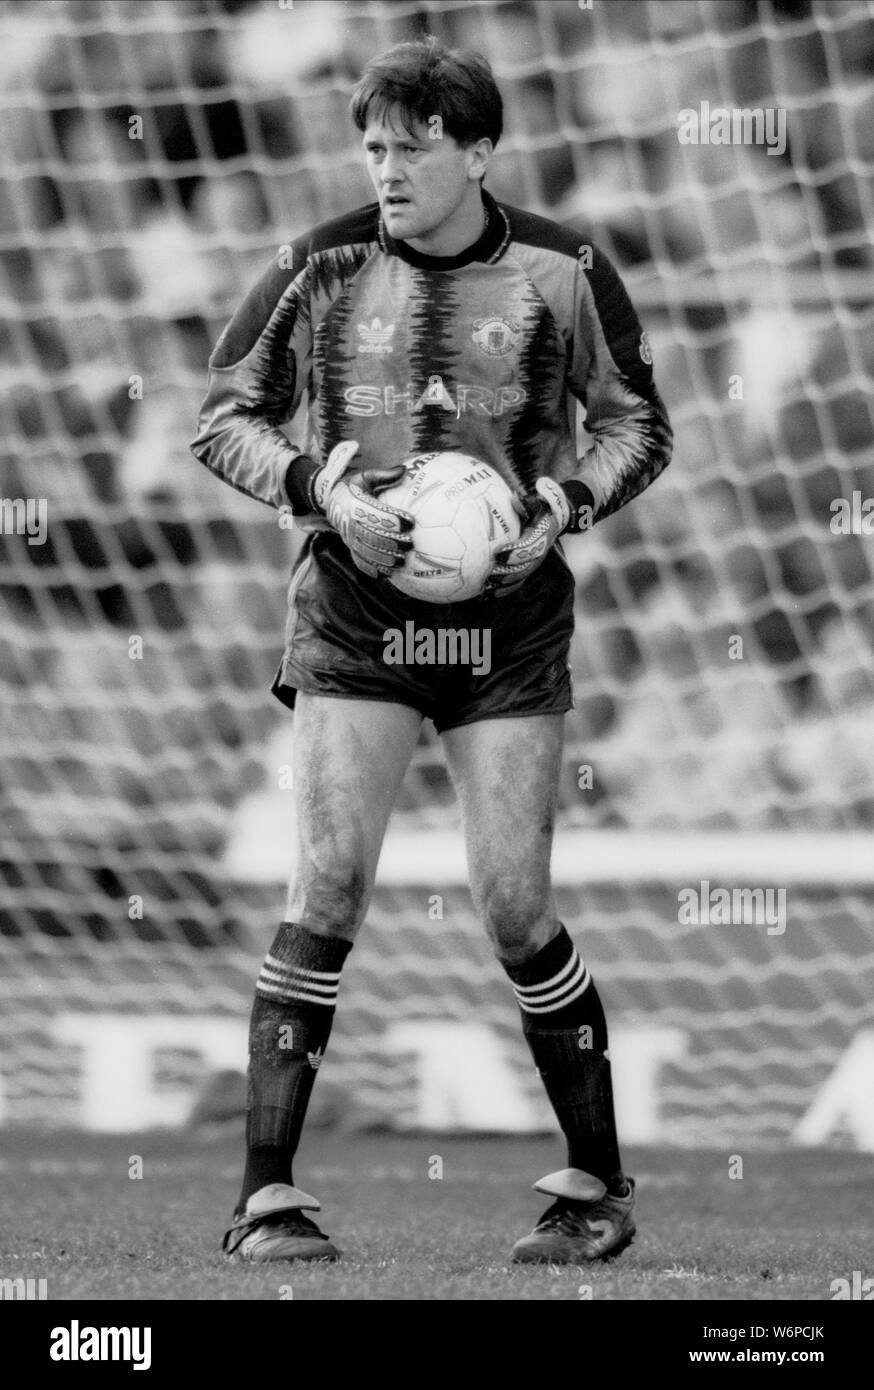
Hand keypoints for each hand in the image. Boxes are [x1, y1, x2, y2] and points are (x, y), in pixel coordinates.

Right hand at [312, 440, 413, 578]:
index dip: (394, 520)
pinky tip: (385, 574)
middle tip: (410, 543)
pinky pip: (359, 560)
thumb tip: (404, 470)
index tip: (410, 522)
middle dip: (392, 542)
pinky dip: (371, 568)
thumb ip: (383, 476)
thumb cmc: (351, 487)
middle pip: (373, 536)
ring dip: (385, 558)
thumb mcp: (363, 477)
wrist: (328, 500)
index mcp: (354, 504)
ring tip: (402, 561)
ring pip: (366, 551)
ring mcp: (348, 537)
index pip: (376, 514)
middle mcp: (350, 523)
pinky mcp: (349, 547)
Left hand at [485, 477, 570, 596]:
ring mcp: (534, 563)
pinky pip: (517, 582)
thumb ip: (527, 503)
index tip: (499, 553)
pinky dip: (504, 589)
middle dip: (506, 572)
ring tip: (487, 587)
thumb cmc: (540, 510)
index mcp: (540, 537)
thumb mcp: (536, 504)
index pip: (528, 547)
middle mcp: (538, 553)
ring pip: (519, 577)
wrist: (554, 521)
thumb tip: (515, 499)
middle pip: (523, 567)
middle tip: (490, 573)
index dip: (514, 552)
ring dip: (503, 584)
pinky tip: (490, 594)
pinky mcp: (528, 569)